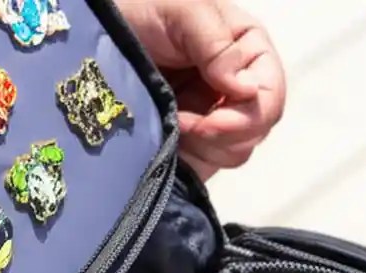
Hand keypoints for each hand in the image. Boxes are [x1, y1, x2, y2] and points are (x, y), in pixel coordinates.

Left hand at [116, 0, 285, 180]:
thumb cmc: (139, 10)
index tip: (209, 123)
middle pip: (258, 128)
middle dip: (224, 133)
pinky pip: (209, 164)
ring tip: (170, 123)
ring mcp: (214, 114)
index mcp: (247, 51)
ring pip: (237, 151)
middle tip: (180, 122)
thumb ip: (217, 46)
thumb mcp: (184, 11)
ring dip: (206, 147)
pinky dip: (193, 158)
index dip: (249, 116)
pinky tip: (168, 139)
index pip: (271, 94)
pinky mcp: (192, 141)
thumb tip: (246, 90)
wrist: (94, 35)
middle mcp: (237, 85)